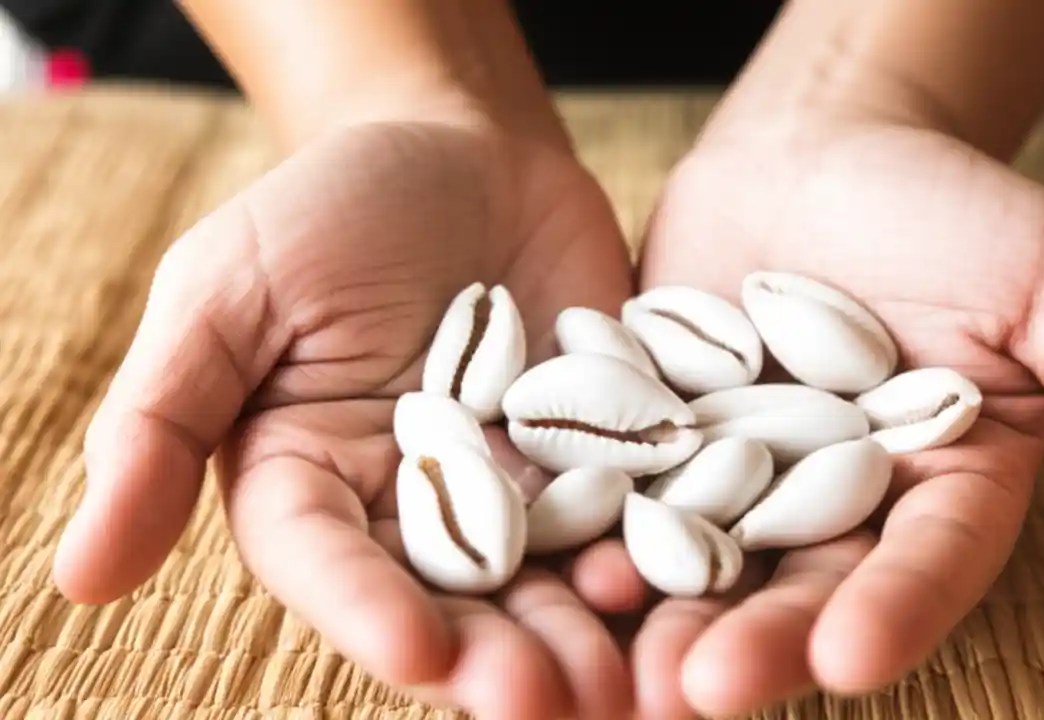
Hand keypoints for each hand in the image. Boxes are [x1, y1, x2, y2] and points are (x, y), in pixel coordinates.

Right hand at [52, 118, 642, 718]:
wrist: (464, 152)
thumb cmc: (327, 210)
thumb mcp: (226, 292)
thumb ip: (161, 420)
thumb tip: (78, 578)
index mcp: (312, 487)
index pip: (334, 569)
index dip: (372, 617)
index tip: (421, 653)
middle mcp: (420, 510)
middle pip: (458, 601)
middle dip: (505, 655)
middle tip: (554, 703)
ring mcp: (523, 486)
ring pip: (556, 580)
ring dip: (594, 632)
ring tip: (637, 681)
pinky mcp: (608, 449)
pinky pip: (639, 505)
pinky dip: (665, 545)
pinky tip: (702, 575)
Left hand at [631, 115, 1043, 716]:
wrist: (819, 144)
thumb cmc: (957, 206)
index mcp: (939, 487)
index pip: (924, 565)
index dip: (894, 612)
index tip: (851, 656)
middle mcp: (834, 504)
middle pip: (799, 586)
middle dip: (755, 641)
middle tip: (702, 694)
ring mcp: (737, 476)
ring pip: (702, 557)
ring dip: (663, 612)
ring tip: (621, 652)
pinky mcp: (656, 438)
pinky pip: (624, 486)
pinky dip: (594, 524)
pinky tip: (557, 559)